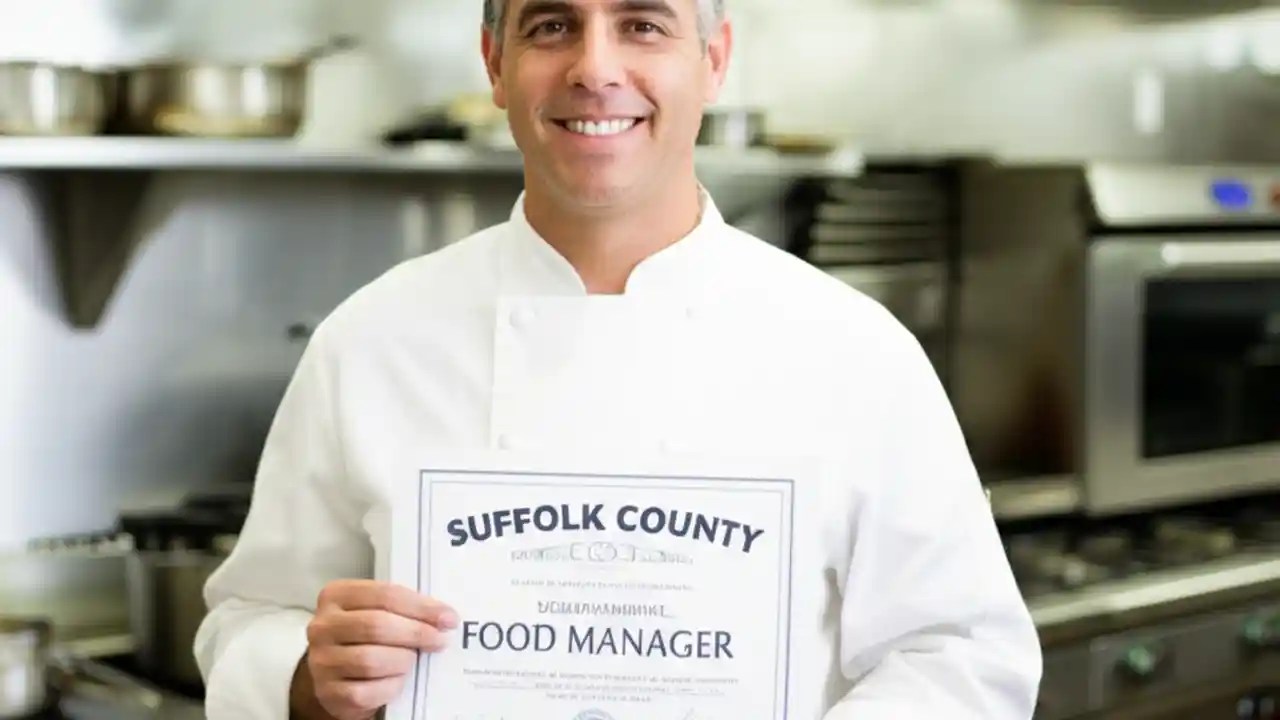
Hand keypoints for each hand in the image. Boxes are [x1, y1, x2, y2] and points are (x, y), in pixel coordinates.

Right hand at [294, 580, 457, 719]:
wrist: (335, 673)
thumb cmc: (363, 637)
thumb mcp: (376, 612)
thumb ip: (402, 608)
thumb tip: (444, 617)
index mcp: (336, 596)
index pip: (384, 595)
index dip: (420, 607)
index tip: (447, 617)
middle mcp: (323, 626)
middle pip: (377, 625)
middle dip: (416, 633)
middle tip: (439, 640)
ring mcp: (322, 661)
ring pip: (371, 660)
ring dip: (402, 661)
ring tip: (412, 660)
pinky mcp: (328, 692)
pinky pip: (367, 691)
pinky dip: (390, 686)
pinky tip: (397, 680)